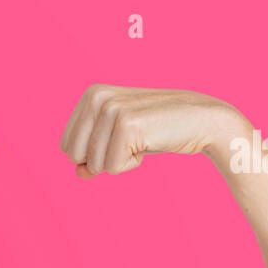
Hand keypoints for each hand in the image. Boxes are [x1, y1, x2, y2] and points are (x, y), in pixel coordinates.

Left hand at [58, 84, 247, 177]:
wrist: (201, 121)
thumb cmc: (157, 130)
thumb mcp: (117, 141)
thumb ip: (91, 155)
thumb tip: (79, 173)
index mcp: (91, 94)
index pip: (67, 146)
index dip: (94, 152)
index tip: (121, 137)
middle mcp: (97, 97)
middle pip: (75, 156)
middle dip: (102, 159)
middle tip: (131, 141)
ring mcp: (112, 109)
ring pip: (94, 164)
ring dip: (120, 161)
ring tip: (143, 140)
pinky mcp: (127, 125)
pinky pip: (113, 168)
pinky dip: (132, 164)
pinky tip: (150, 143)